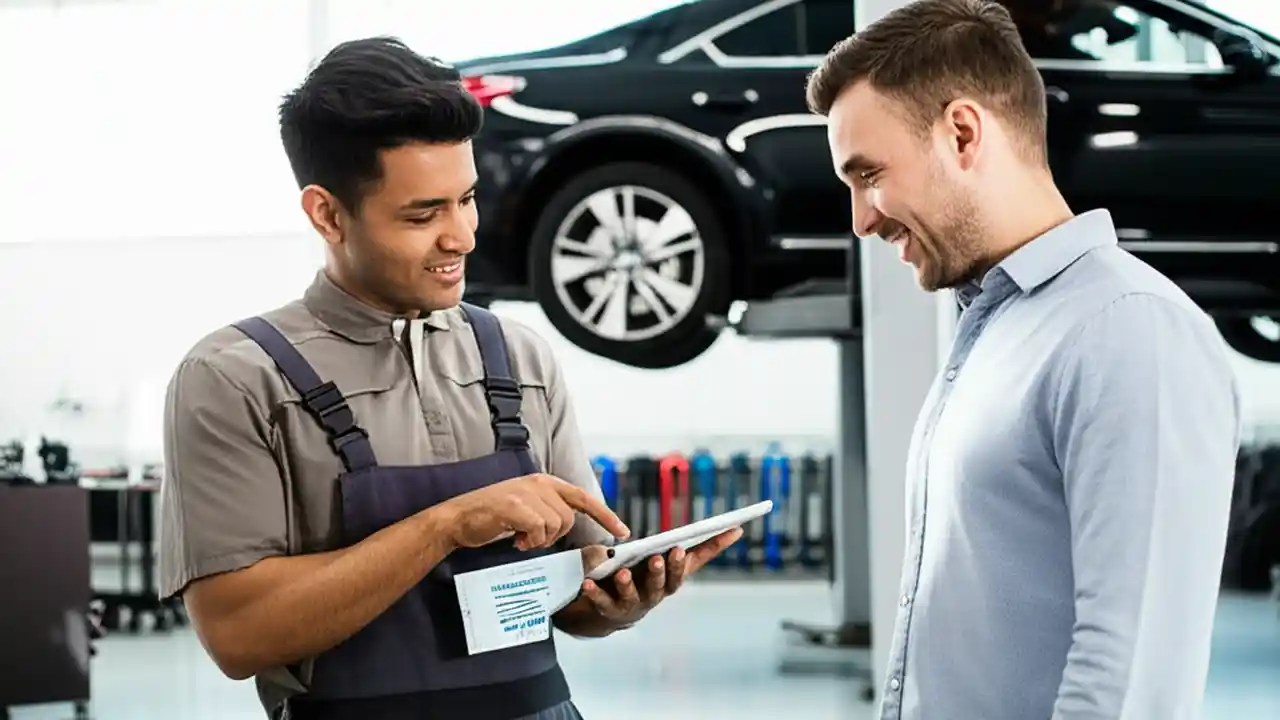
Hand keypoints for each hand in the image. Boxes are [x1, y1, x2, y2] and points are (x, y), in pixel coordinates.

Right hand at [437, 473, 628, 550]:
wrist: (458, 518)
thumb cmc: (492, 518)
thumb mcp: (526, 508)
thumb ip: (549, 511)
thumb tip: (572, 526)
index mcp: (544, 482)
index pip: (583, 497)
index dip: (605, 514)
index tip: (623, 531)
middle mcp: (539, 483)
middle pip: (569, 518)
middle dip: (553, 536)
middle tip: (530, 538)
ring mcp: (527, 493)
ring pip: (556, 526)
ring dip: (539, 539)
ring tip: (519, 536)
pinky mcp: (516, 506)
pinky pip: (538, 531)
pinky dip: (529, 541)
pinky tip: (514, 538)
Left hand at [576, 527, 742, 626]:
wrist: (614, 612)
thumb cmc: (646, 578)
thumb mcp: (668, 560)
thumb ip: (692, 547)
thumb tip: (735, 529)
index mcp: (672, 578)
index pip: (693, 562)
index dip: (711, 548)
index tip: (710, 537)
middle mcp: (656, 594)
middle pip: (663, 584)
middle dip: (663, 570)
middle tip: (661, 557)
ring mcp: (633, 604)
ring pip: (632, 595)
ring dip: (628, 584)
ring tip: (623, 573)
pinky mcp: (609, 610)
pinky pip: (602, 602)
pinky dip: (596, 593)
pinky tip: (588, 584)